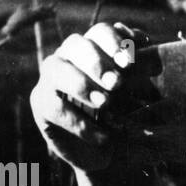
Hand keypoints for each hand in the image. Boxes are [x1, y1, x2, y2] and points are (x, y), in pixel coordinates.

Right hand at [30, 22, 150, 174]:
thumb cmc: (126, 115)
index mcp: (95, 46)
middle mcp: (70, 55)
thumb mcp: (139, 95)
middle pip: (76, 44)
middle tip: (116, 83)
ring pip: (56, 68)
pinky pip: (54, 106)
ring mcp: (51, 77)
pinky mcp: (41, 103)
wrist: (107, 152)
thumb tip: (143, 41)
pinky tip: (103, 136)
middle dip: (97, 62)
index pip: (100, 33)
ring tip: (105, 103)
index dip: (114, 42)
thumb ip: (139, 68)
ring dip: (81, 84)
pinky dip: (80, 122)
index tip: (129, 61)